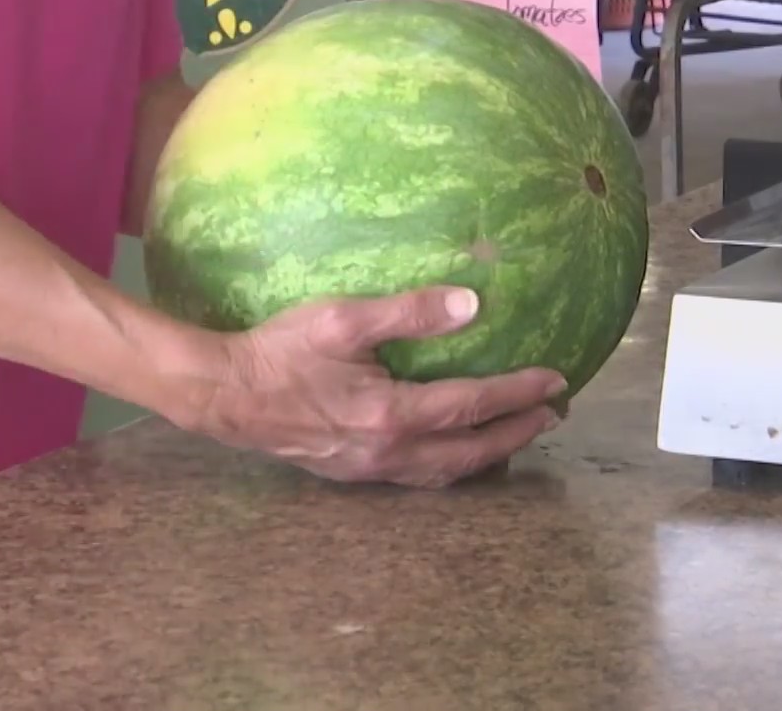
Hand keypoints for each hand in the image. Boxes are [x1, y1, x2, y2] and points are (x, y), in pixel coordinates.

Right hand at [191, 287, 566, 487]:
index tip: (556, 380)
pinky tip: (457, 451)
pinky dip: (452, 466)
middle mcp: (388, 452)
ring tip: (518, 435)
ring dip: (489, 455)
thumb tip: (471, 304)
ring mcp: (370, 470)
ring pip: (446, 473)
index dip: (518, 392)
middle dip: (517, 433)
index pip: (472, 405)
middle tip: (553, 414)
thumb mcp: (343, 319)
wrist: (226, 395)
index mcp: (391, 414)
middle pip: (470, 452)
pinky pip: (419, 477)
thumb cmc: (281, 350)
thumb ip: (408, 312)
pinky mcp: (354, 474)